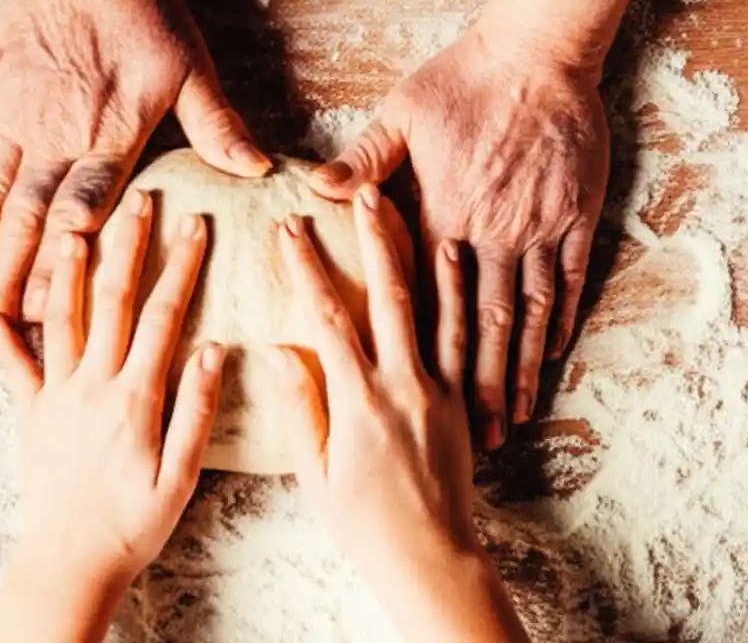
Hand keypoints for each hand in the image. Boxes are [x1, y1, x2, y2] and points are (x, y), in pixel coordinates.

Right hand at [0, 0, 267, 333]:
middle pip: (25, 219)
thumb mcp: (191, 68)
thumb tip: (259, 170)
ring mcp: (13, 115)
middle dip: (4, 280)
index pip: (81, 214)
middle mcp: (54, 134)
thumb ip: (218, 125)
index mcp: (107, 136)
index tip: (44, 317)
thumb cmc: (141, 12)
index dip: (60, 269)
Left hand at [0, 189, 221, 641]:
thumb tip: (214, 349)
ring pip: (63, 317)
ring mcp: (56, 396)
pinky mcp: (30, 413)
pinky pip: (14, 366)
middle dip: (129, 245)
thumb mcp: (181, 476)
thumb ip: (197, 411)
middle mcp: (92, 386)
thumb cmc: (133, 525)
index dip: (181, 266)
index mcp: (135, 398)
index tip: (196, 223)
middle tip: (140, 199)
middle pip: (113, 301)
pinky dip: (1, 334)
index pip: (163, 317)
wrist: (70, 562)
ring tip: (74, 223)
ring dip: (71, 268)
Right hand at [271, 185, 525, 640]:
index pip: (327, 319)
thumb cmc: (361, 521)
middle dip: (370, 239)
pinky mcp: (463, 399)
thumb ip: (300, 407)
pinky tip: (455, 259)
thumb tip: (281, 349)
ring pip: (434, 307)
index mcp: (358, 401)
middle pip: (386, 297)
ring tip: (408, 206)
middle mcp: (403, 385)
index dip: (307, 269)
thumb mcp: (314, 471)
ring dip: (419, 252)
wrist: (430, 555)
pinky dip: (460, 294)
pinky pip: (466, 337)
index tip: (290, 228)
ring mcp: (440, 389)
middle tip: (359, 193)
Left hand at [311, 26, 608, 447]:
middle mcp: (490, 235)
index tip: (416, 397)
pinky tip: (555, 352)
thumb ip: (361, 158)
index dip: (424, 353)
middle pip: (481, 324)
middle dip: (481, 386)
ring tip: (518, 415)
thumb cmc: (464, 79)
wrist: (540, 51)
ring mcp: (538, 228)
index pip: (426, 301)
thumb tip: (315, 187)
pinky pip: (569, 279)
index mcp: (444, 218)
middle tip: (478, 439)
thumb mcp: (402, 113)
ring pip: (528, 312)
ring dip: (524, 367)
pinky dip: (562, 318)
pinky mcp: (574, 216)